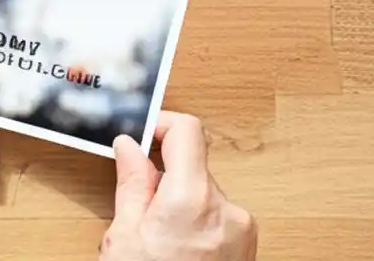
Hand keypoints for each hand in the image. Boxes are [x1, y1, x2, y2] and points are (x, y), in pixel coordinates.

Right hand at [100, 112, 257, 260]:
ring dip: (182, 204)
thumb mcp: (125, 237)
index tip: (142, 136)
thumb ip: (131, 185)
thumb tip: (128, 147)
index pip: (186, 130)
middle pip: (192, 165)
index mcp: (191, 199)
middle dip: (165, 178)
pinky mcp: (248, 244)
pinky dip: (199, 224)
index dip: (160, 125)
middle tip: (141, 209)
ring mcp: (241, 227)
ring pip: (203, 193)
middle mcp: (226, 208)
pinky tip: (181, 248)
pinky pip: (218, 215)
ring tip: (162, 239)